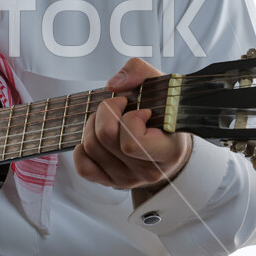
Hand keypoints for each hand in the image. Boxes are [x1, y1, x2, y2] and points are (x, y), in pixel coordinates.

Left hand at [74, 58, 193, 197]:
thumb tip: (113, 84)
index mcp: (168, 151)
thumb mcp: (162, 85)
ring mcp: (129, 180)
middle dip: (106, 112)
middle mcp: (149, 171)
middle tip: (119, 105)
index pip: (132, 143)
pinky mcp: (112, 183)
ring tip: (110, 118)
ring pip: (91, 147)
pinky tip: (97, 137)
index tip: (142, 110)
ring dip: (94, 124)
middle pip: (105, 138)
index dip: (131, 119)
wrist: (172, 143)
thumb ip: (141, 72)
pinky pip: (84, 168)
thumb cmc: (167, 114)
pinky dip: (83, 149)